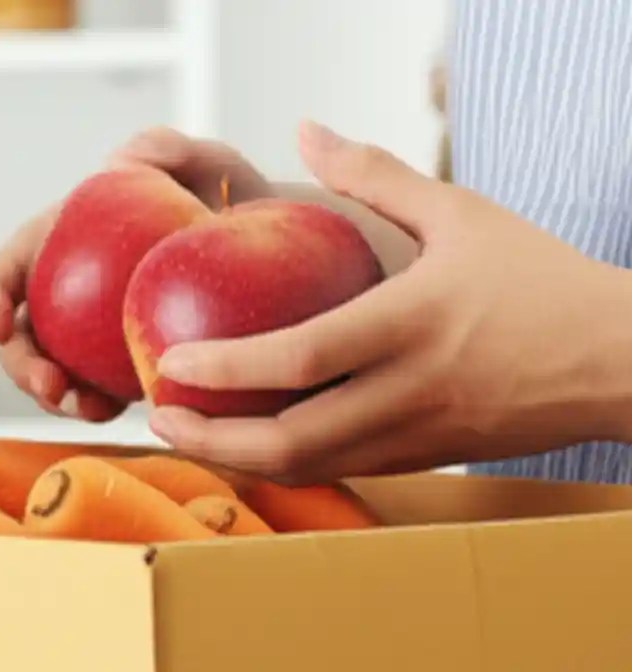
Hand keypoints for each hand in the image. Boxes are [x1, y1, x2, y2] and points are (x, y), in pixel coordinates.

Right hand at [0, 126, 273, 420]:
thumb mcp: (205, 163)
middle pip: (17, 339)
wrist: (275, 256)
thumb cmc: (230, 200)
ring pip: (49, 376)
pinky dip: (95, 407)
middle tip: (52, 385)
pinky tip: (117, 412)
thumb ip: (162, 149)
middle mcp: (63, 296)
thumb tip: (114, 165)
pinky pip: (95, 396)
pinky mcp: (119, 369)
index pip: (3, 274)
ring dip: (54, 399)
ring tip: (85, 407)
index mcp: (57, 244)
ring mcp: (88, 338)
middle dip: (21, 367)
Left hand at [149, 121, 631, 483]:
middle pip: (292, 441)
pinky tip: (248, 441)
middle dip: (211, 440)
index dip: (226, 368)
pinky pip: (339, 469)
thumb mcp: (461, 213)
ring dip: (237, 459)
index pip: (302, 358)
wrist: (622, 361)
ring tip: (186, 433)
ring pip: (310, 467)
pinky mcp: (425, 458)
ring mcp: (417, 435)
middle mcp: (409, 391)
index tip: (168, 362)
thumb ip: (375, 175)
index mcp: (412, 324)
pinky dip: (283, 462)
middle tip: (156, 416)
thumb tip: (305, 132)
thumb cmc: (540, 281)